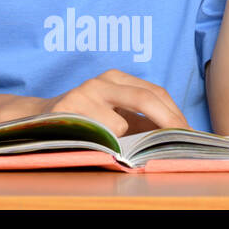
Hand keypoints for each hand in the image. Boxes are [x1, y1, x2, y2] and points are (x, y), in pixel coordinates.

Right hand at [11, 70, 190, 136]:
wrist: (38, 120)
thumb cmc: (86, 121)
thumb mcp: (115, 114)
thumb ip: (141, 119)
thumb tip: (182, 137)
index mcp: (116, 78)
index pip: (156, 93)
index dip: (175, 115)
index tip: (190, 135)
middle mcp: (101, 81)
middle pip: (146, 99)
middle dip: (168, 124)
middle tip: (183, 144)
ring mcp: (83, 94)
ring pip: (121, 125)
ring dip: (125, 143)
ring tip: (120, 149)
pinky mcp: (68, 111)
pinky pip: (98, 135)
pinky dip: (104, 146)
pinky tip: (96, 145)